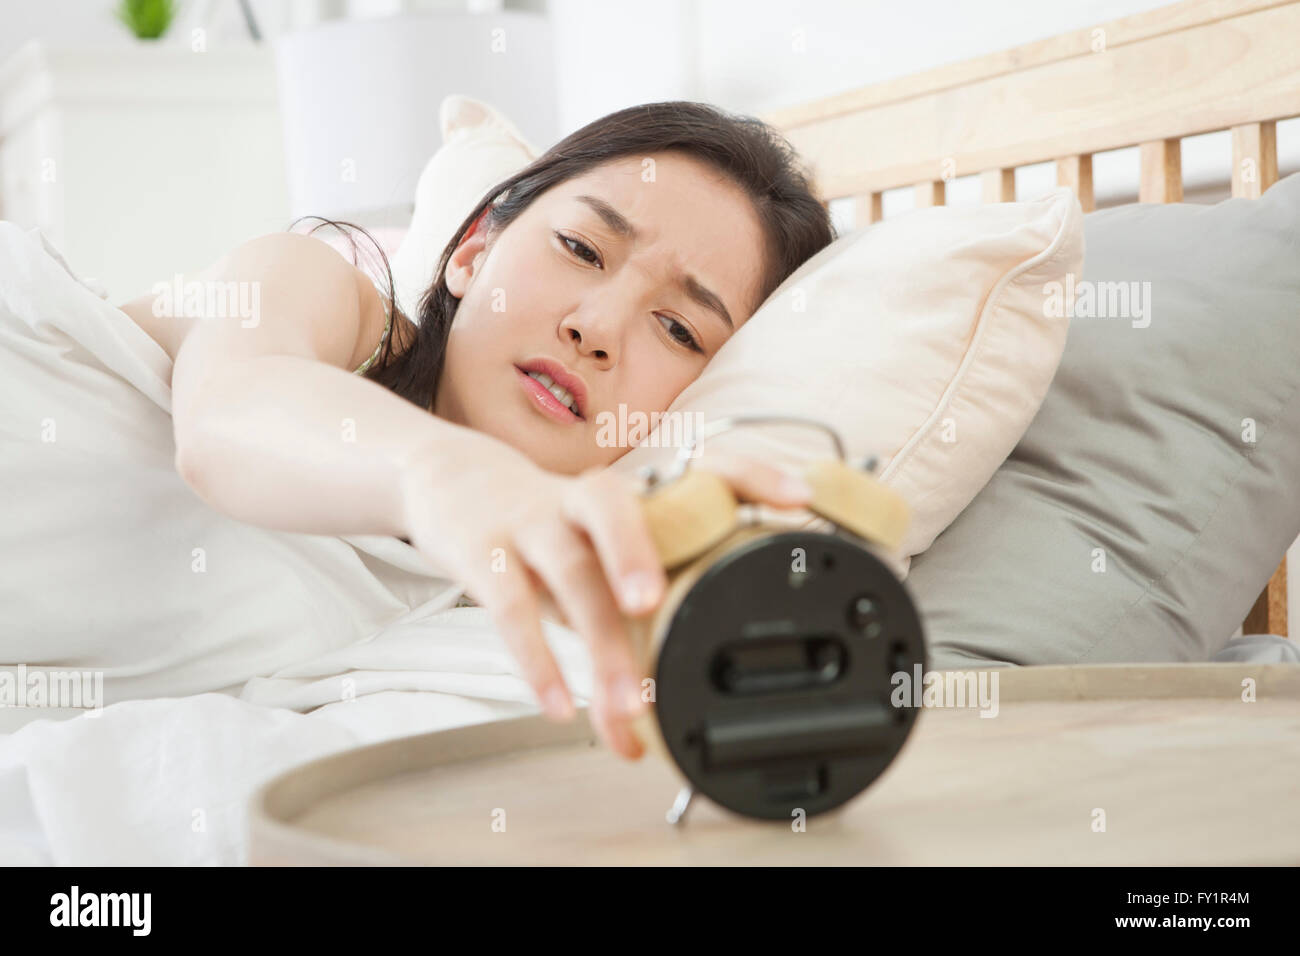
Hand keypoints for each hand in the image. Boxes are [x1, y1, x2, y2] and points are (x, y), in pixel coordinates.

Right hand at [398, 433, 815, 759]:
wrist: (451, 483)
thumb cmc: (546, 524)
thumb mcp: (598, 544)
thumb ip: (638, 599)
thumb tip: (684, 682)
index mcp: (627, 492)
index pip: (694, 465)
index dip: (750, 476)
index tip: (800, 498)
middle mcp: (581, 502)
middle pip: (612, 511)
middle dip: (637, 553)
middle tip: (658, 603)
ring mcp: (529, 525)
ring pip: (568, 574)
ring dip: (599, 643)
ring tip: (628, 705)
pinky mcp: (483, 558)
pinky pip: (511, 611)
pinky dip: (536, 662)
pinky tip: (559, 705)